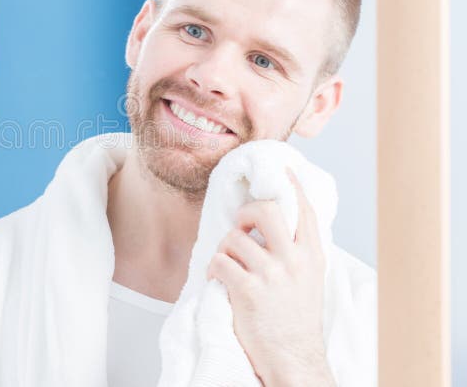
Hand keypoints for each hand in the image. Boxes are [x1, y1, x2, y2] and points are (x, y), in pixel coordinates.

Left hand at [205, 167, 335, 386]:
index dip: (291, 185)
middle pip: (267, 210)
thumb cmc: (296, 319)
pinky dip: (214, 269)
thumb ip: (297, 251)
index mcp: (312, 256)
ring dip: (225, 250)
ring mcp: (273, 274)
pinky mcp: (249, 291)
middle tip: (241, 226)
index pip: (304, 210)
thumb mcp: (309, 280)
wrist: (294, 358)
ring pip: (235, 238)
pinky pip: (220, 261)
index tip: (281, 168)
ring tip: (230, 266)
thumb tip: (278, 222)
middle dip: (246, 212)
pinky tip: (219, 280)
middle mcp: (295, 260)